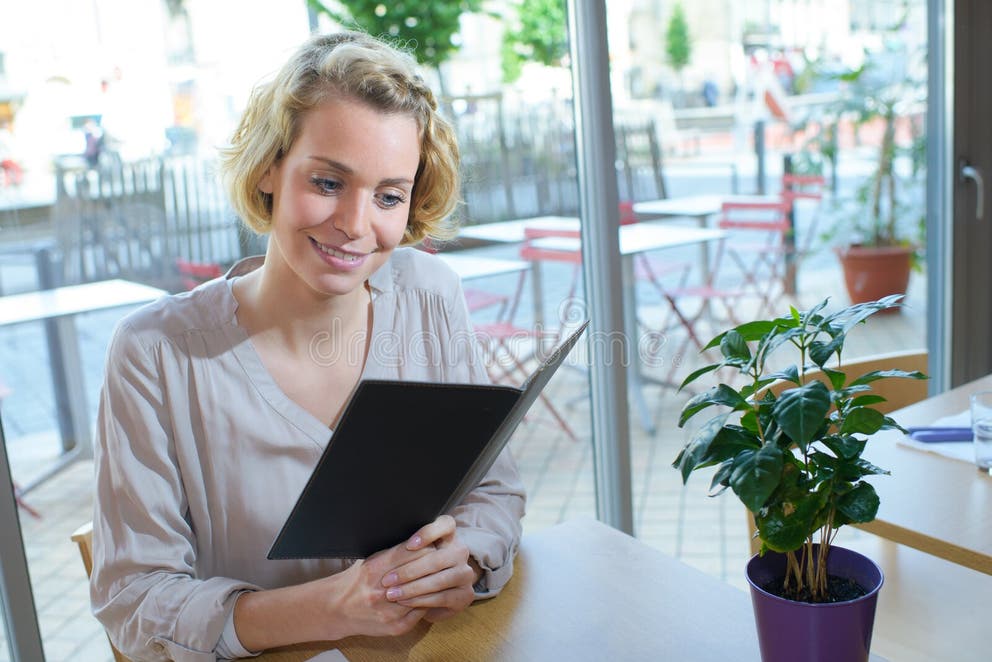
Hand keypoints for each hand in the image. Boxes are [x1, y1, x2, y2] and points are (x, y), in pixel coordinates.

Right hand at [319, 541, 436, 638]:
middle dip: (433, 565)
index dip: (426, 548)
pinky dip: (427, 602)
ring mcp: (389, 612)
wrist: (337, 609)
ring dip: (433, 585)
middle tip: (441, 561)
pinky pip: (421, 612)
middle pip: (420, 573)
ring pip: (424, 594)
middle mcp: (381, 591)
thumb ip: (394, 553)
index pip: (412, 553)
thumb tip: (422, 542)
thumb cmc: (357, 580)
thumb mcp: (370, 560)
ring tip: (439, 577)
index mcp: (375, 568)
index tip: (433, 546)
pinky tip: (430, 596)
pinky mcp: (396, 627)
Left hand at [380, 515, 478, 621]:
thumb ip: (406, 548)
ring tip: (393, 593)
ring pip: (439, 580)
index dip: (429, 533)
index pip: (446, 524)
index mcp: (449, 536)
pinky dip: (421, 600)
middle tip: (388, 580)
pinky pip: (442, 597)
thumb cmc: (417, 570)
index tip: (409, 545)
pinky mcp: (466, 595)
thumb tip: (386, 546)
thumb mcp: (412, 555)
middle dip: (409, 570)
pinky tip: (405, 601)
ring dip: (413, 588)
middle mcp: (460, 552)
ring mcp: (465, 574)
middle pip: (437, 558)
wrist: (436, 596)